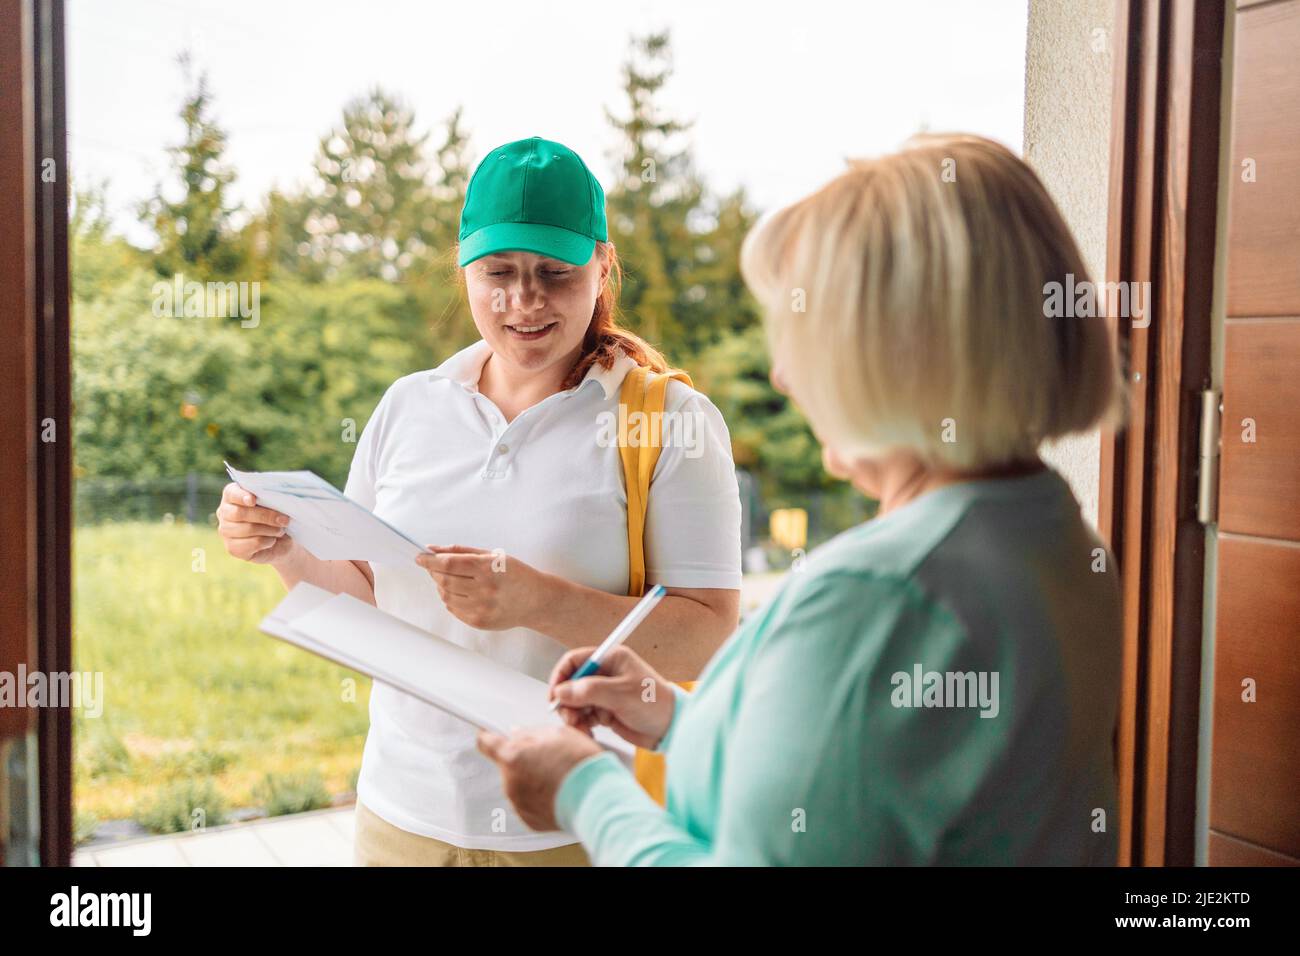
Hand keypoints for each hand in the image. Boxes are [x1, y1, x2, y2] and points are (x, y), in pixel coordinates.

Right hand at [216, 482, 294, 564]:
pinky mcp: (232, 548)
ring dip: (269, 530)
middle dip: (265, 516)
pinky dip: (267, 541)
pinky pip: (252, 543)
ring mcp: (226, 531)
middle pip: (239, 513)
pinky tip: (273, 540)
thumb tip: (277, 498)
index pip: (232, 493)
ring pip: (247, 529)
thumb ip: (270, 498)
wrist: (281, 540)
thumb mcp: (275, 503)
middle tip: (284, 519)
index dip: (241, 496)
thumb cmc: (276, 515)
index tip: (253, 500)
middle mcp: (225, 512)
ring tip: (281, 530)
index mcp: (232, 495)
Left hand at [415, 545, 550, 629]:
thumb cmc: (515, 575)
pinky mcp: (479, 622)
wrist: (536, 601)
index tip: (420, 557)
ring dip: (441, 586)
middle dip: (434, 572)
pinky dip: (450, 599)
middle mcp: (484, 589)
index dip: (430, 561)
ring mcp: (481, 608)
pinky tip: (461, 593)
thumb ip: (462, 551)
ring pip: (446, 596)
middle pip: (444, 580)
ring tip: (451, 581)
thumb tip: (433, 549)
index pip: (449, 564)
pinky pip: (453, 610)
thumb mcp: (493, 556)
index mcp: (488, 568)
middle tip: (434, 567)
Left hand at [476, 725, 602, 831]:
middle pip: (507, 765)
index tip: (490, 735)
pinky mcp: (529, 819)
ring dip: (532, 779)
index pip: (486, 742)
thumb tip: (517, 734)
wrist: (597, 798)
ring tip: (558, 776)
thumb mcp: (558, 733)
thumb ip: (531, 733)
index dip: (488, 736)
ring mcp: (519, 802)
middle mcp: (510, 782)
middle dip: (522, 760)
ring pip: (519, 785)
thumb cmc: (581, 764)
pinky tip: (559, 791)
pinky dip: (540, 798)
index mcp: (513, 756)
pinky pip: (529, 803)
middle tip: (547, 758)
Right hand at [548, 645, 676, 749]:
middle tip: (569, 717)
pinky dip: (582, 724)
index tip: (555, 695)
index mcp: (611, 659)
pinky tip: (590, 731)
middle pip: (572, 683)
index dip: (561, 676)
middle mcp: (606, 674)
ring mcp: (605, 693)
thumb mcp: (621, 694)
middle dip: (567, 701)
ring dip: (574, 715)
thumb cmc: (655, 704)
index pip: (575, 660)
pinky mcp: (605, 710)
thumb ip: (590, 691)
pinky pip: (584, 715)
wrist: (670, 728)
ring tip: (581, 728)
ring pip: (575, 701)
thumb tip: (562, 692)